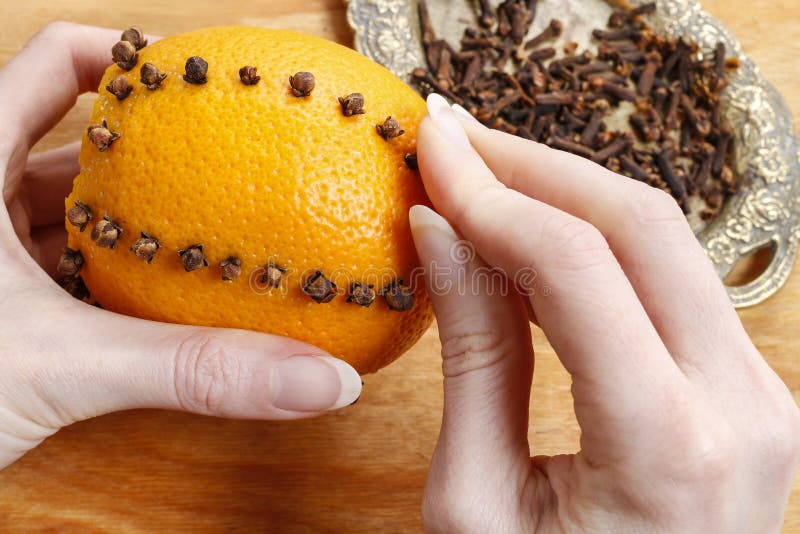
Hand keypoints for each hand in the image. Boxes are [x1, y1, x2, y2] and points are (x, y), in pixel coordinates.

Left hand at [0, 22, 360, 469]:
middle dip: (148, 149)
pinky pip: (61, 267)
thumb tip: (316, 379)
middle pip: (71, 140)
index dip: (125, 58)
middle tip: (222, 159)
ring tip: (204, 228)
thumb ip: (193, 370)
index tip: (197, 80)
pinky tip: (155, 296)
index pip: (49, 64)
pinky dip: (110, 274)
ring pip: (67, 211)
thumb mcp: (60, 367)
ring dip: (134, 220)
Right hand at [412, 94, 799, 532]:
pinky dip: (590, 242)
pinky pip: (665, 281)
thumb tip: (440, 232)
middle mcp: (742, 406)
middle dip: (532, 165)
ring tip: (478, 173)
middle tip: (452, 138)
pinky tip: (525, 229)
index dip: (490, 193)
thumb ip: (471, 355)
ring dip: (562, 193)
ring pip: (659, 239)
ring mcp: (757, 391)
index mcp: (671, 448)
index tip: (431, 151)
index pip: (574, 266)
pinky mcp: (740, 385)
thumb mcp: (477, 501)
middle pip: (638, 224)